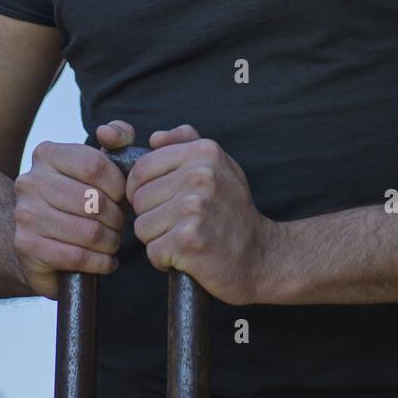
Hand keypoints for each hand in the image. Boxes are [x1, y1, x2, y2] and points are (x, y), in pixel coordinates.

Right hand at [13, 121, 134, 299]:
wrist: (35, 241)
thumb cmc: (77, 199)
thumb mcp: (98, 164)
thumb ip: (117, 138)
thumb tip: (108, 133)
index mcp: (46, 154)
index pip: (96, 165)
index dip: (120, 186)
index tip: (124, 198)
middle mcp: (30, 181)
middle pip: (94, 201)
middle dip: (117, 218)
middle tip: (119, 226)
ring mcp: (25, 214)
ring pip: (89, 232)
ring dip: (111, 242)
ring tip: (112, 243)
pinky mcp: (26, 246)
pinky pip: (78, 257)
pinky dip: (100, 263)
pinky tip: (106, 261)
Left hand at [125, 125, 277, 305]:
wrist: (260, 255)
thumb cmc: (233, 210)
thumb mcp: (219, 166)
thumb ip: (186, 143)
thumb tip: (154, 138)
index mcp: (204, 152)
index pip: (142, 168)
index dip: (141, 190)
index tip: (160, 203)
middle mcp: (200, 176)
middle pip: (138, 198)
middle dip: (151, 216)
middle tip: (179, 223)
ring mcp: (194, 208)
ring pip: (141, 226)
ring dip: (158, 239)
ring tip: (184, 237)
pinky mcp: (188, 240)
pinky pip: (153, 250)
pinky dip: (165, 260)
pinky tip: (187, 255)